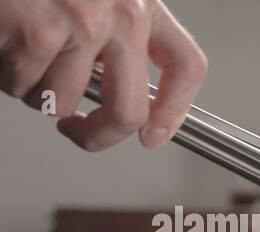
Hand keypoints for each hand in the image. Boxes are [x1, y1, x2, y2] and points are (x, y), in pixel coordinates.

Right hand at [0, 0, 206, 150]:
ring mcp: (80, 24)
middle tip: (77, 130)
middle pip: (128, 111)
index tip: (155, 135)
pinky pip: (23, 85)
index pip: (186, 66)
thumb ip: (120, 37)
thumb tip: (122, 98)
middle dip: (97, 135)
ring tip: (25, 54)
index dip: (174, 112)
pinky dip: (8, 73)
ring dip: (35, 91)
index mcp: (142, 5)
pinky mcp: (37, 31)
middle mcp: (121, 15)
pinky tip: (7, 42)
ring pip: (61, 102)